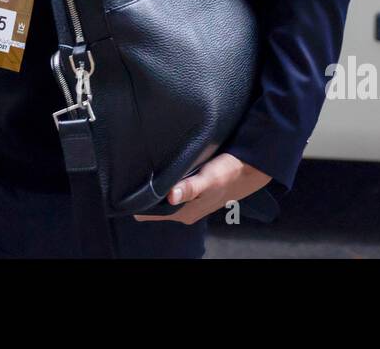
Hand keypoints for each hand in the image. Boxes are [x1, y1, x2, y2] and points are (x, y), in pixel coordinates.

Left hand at [133, 152, 270, 224]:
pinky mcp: (191, 192)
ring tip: (145, 166)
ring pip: (161, 197)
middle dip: (143, 191)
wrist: (250, 168)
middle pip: (152, 205)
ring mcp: (187, 202)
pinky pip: (170, 190)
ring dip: (154, 185)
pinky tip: (161, 167)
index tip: (128, 183)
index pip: (148, 214)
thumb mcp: (209, 178)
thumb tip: (171, 196)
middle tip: (134, 169)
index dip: (136, 201)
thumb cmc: (230, 172)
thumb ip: (190, 188)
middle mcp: (182, 210)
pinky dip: (164, 181)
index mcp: (183, 212)